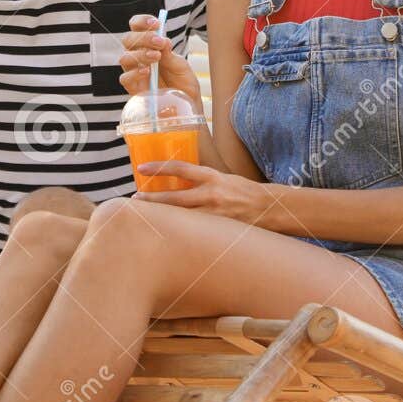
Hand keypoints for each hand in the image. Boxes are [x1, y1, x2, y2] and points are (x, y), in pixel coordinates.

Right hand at [118, 14, 201, 107]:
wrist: (187, 106)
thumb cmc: (184, 84)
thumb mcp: (182, 67)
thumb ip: (171, 55)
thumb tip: (163, 40)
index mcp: (149, 46)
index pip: (137, 27)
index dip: (142, 21)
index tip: (156, 23)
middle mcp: (139, 57)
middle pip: (128, 39)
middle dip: (143, 37)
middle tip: (160, 42)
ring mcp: (135, 72)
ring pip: (125, 57)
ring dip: (140, 54)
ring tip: (156, 57)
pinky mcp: (133, 89)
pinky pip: (125, 78)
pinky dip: (134, 73)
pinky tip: (147, 71)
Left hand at [132, 161, 276, 226]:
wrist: (268, 208)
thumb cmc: (242, 191)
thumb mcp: (222, 178)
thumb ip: (200, 180)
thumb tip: (175, 181)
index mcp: (212, 177)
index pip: (180, 168)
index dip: (159, 168)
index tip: (141, 168)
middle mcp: (212, 194)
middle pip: (174, 198)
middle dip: (152, 200)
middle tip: (135, 199)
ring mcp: (215, 215)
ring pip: (181, 218)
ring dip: (162, 218)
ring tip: (146, 219)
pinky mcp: (218, 230)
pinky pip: (194, 232)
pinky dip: (179, 231)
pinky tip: (168, 233)